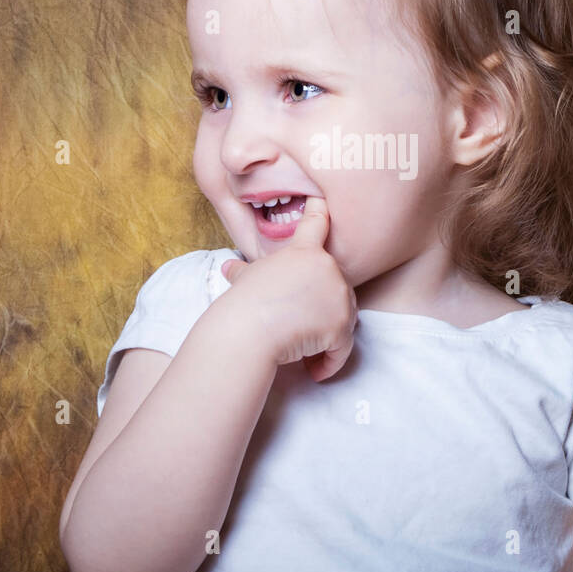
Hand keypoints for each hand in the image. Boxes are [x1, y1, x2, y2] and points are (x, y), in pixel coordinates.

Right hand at [218, 196, 356, 381]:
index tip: (325, 201)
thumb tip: (228, 269)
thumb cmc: (243, 304)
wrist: (249, 328)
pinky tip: (314, 370)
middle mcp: (326, 267)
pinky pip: (343, 348)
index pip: (317, 223)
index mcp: (302, 252)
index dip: (322, 212)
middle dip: (323, 310)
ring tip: (303, 350)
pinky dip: (330, 362)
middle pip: (337, 287)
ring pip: (344, 318)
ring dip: (327, 338)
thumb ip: (244, 274)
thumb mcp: (245, 281)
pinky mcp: (342, 324)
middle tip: (300, 330)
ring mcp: (338, 294)